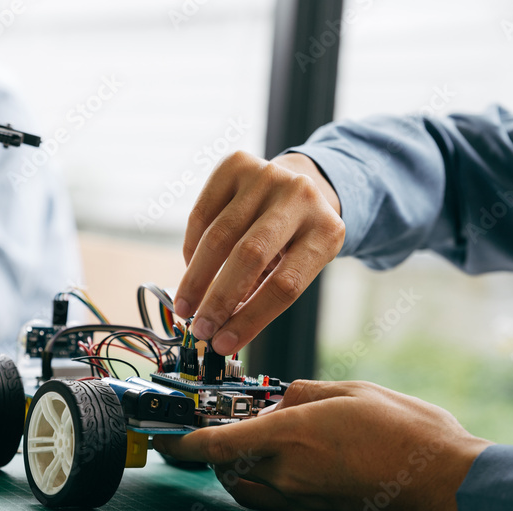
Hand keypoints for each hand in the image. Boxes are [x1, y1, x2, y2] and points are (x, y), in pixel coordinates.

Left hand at [154, 380, 491, 510]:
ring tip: (260, 442)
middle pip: (223, 468)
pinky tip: (289, 463)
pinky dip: (264, 482)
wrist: (449, 487)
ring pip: (245, 487)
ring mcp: (299, 503)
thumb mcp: (350, 392)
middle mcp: (286, 475)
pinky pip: (271, 501)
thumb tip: (275, 401)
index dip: (180, 442)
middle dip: (214, 449)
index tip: (164, 438)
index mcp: (289, 437)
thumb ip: (301, 393)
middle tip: (224, 426)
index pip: (213, 444)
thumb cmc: (409, 435)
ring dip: (237, 467)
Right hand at [173, 151, 344, 354]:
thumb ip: (266, 294)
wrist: (301, 183)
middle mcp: (300, 197)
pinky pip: (202, 214)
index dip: (250, 319)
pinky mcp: (236, 164)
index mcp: (327, 231)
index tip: (223, 342)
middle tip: (199, 328)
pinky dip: (191, 248)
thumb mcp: (298, 265)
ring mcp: (267, 175)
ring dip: (195, 278)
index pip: (285, 286)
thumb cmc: (296, 238)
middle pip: (250, 257)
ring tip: (185, 306)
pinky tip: (190, 270)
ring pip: (219, 236)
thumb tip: (221, 332)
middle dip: (218, 299)